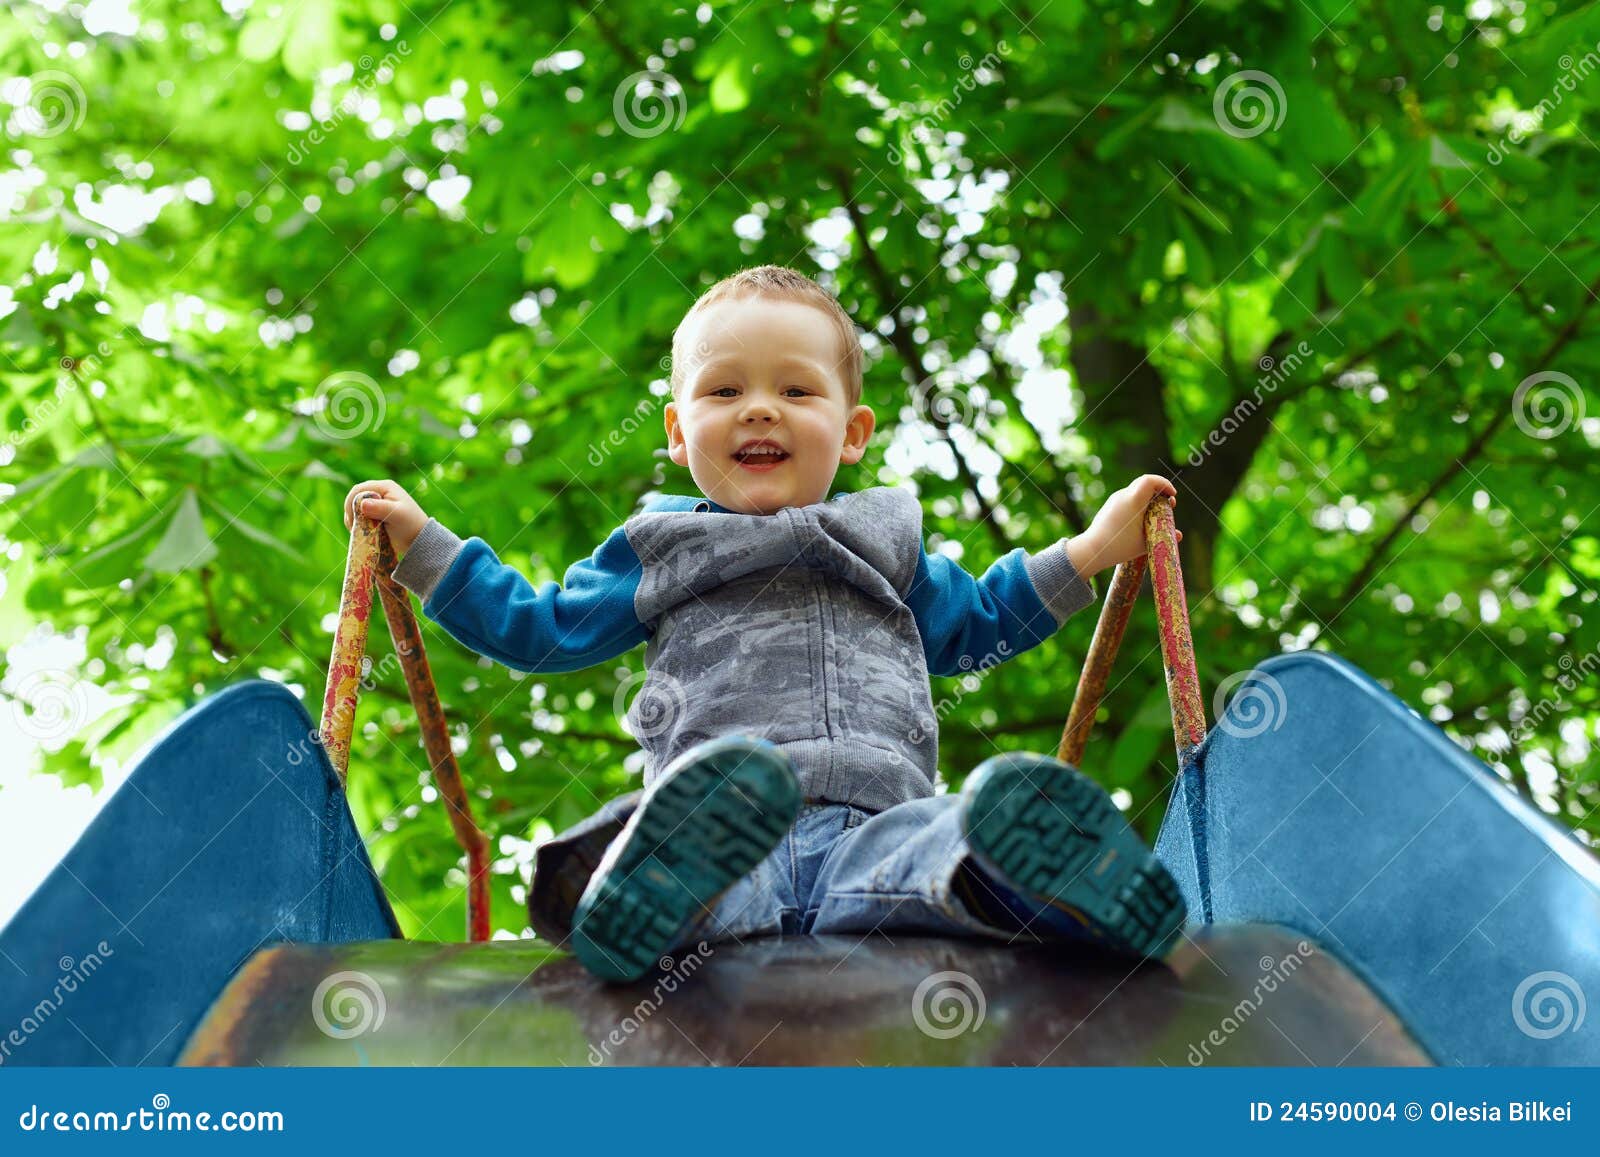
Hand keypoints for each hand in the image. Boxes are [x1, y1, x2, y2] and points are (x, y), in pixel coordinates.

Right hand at [343, 479, 427, 554]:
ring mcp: (376, 503)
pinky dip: (357, 524)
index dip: (351, 503)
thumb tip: (362, 504)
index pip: (359, 490)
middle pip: (355, 498)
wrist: (418, 539)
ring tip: (358, 532)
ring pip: (355, 508)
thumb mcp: (397, 515)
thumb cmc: (411, 524)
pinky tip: (362, 533)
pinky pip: (359, 516)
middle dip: (351, 512)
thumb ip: (380, 508)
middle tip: (353, 527)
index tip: (352, 519)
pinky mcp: (375, 514)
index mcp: (384, 487)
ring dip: (353, 519)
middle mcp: (379, 492)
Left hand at [1065, 474, 1181, 578]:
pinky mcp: (1110, 506)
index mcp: (1133, 500)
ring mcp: (1114, 500)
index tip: (1172, 496)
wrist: (1092, 549)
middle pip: (1145, 484)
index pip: (1150, 480)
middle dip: (1160, 492)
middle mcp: (1123, 495)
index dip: (1164, 484)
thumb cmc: (1120, 547)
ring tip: (1156, 514)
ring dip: (1149, 498)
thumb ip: (1163, 536)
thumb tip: (1179, 536)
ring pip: (1136, 491)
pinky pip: (1128, 498)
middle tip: (1169, 506)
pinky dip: (1139, 503)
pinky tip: (1142, 518)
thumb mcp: (1145, 543)